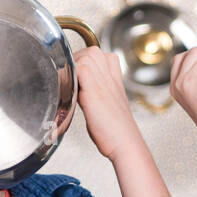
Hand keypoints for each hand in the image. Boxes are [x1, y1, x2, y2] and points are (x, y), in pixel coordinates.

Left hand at [74, 46, 144, 160]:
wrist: (126, 144)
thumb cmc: (115, 132)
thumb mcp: (109, 108)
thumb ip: (96, 95)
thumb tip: (78, 91)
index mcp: (115, 82)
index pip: (103, 56)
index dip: (87, 61)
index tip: (78, 75)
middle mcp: (111, 79)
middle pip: (93, 51)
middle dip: (77, 61)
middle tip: (71, 78)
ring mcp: (104, 84)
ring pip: (87, 55)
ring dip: (74, 67)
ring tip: (70, 84)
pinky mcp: (95, 93)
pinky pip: (81, 69)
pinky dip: (72, 75)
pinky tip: (70, 90)